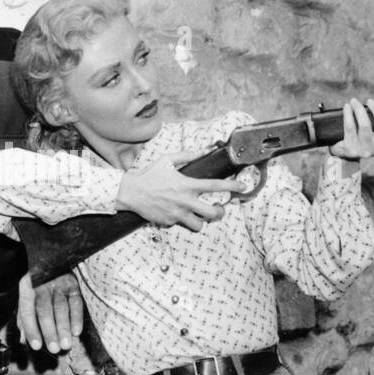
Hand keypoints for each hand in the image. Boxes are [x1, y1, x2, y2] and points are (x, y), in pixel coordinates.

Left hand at [16, 272, 83, 352]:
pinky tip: (76, 332)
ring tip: (66, 345)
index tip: (36, 346)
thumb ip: (25, 319)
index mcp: (27, 288)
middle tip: (54, 349)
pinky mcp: (74, 284)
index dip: (31, 329)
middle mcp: (42, 285)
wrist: (55, 260)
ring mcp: (59, 284)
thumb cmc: (39, 286)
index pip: (27, 311)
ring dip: (63, 327)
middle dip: (49, 331)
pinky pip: (76, 302)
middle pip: (44, 310)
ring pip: (60, 307)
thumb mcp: (28, 298)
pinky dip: (76, 317)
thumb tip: (23, 340)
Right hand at [116, 150, 248, 231]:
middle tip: (219, 208)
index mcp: (187, 184)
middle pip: (213, 213)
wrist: (130, 192)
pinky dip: (181, 220)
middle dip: (220, 212)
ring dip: (201, 220)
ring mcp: (177, 214)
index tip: (243, 187)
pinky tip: (175, 212)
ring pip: (199, 225)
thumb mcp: (167, 160)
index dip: (232, 186)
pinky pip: (181, 224)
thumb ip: (187, 155)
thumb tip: (204, 150)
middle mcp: (185, 201)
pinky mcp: (169, 222)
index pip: (215, 185)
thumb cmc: (149, 175)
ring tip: (199, 215)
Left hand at [327, 98, 373, 160]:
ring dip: (359, 109)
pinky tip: (347, 107)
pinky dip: (348, 114)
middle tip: (369, 101)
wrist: (345, 155)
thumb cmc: (363, 138)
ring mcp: (365, 151)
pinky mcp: (351, 150)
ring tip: (354, 101)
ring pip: (365, 125)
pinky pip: (350, 128)